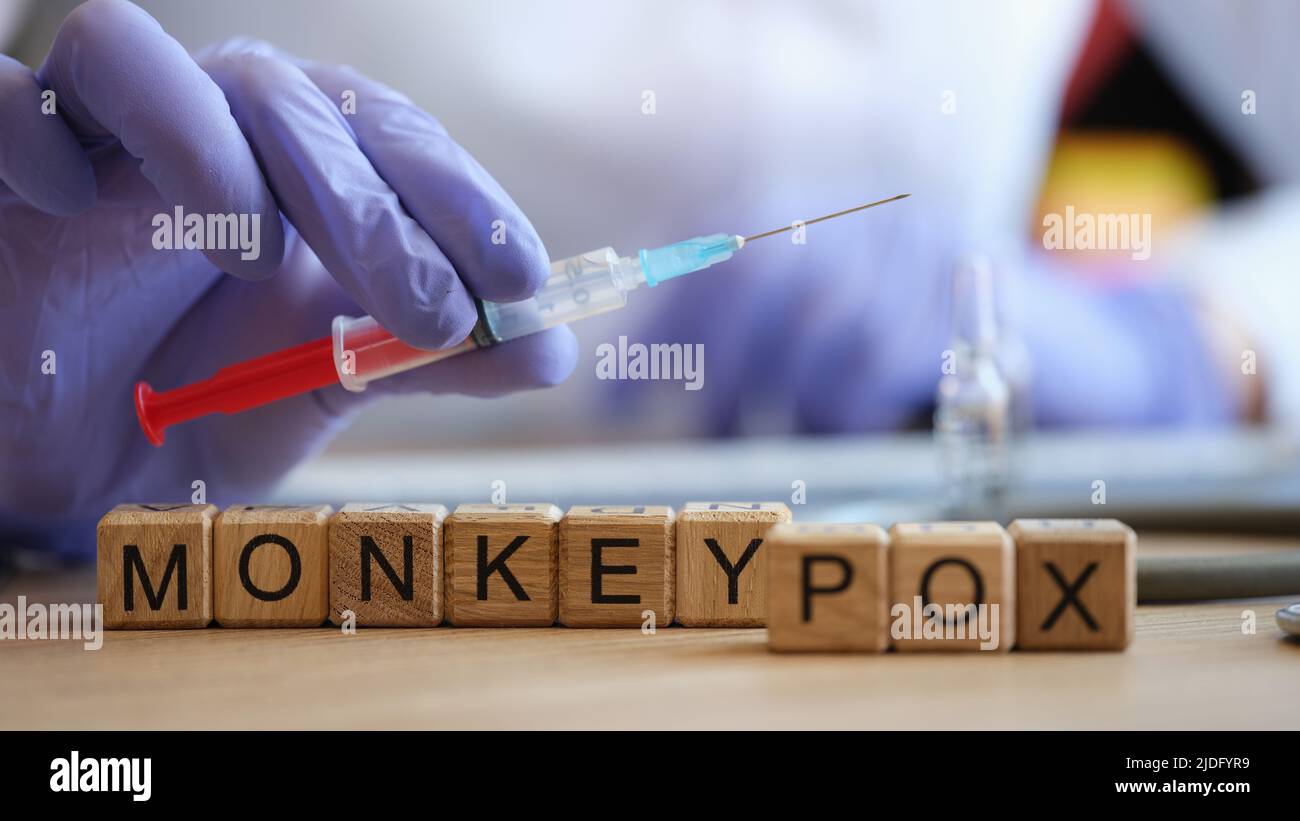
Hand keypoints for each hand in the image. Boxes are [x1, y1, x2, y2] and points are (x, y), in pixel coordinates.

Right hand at [0, 0, 576, 554]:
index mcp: (291, 169)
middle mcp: (202, 133)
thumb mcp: (326, 387)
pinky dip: (38, 138)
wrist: (69, 462)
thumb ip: (428, 360)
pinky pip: (4, 99)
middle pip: (287, 97)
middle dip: (372, 205)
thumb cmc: (200, 405)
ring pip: (139, 57)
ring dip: (219, 152)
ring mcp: (90, 142)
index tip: (521, 279)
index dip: (459, 195)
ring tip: (255, 261)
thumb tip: (551, 352)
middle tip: (432, 313)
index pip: (384, 134)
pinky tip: (74, 205)